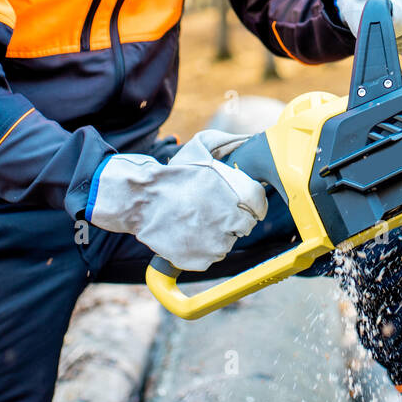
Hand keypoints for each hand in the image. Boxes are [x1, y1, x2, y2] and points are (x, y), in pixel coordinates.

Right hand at [86, 129, 266, 271]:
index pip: (258, 204)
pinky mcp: (201, 260)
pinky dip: (202, 249)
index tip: (240, 204)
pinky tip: (188, 234)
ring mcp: (216, 244)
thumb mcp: (203, 156)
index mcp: (237, 194)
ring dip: (217, 234)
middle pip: (245, 225)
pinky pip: (210, 256)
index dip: (250, 203)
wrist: (143, 200)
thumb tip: (248, 142)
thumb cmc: (174, 178)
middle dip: (233, 218)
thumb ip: (229, 151)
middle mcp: (231, 220)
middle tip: (211, 211)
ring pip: (227, 242)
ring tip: (196, 221)